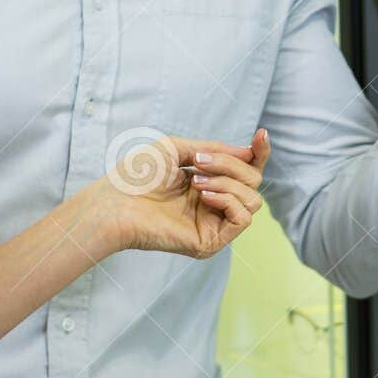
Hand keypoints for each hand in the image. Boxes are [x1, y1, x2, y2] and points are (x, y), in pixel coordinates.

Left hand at [99, 130, 270, 257]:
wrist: (116, 202)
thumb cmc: (138, 176)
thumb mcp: (178, 149)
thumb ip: (214, 150)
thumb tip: (249, 152)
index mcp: (207, 183)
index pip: (245, 170)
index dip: (258, 153)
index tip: (261, 134)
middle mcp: (214, 204)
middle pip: (252, 181)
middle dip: (231, 164)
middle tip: (199, 162)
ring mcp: (213, 224)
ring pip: (252, 199)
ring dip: (227, 182)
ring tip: (195, 181)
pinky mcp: (210, 242)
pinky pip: (242, 218)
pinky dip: (228, 200)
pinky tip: (204, 196)